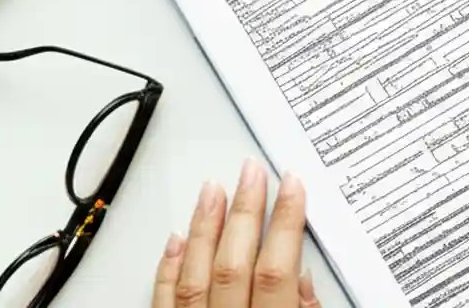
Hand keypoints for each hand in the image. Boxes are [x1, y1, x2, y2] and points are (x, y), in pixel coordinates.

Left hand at [153, 160, 319, 307]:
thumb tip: (304, 282)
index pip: (275, 271)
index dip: (285, 223)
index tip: (292, 185)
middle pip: (232, 264)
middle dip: (244, 212)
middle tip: (252, 173)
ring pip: (194, 276)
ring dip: (204, 228)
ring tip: (212, 190)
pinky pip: (164, 301)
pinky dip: (168, 268)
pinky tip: (176, 240)